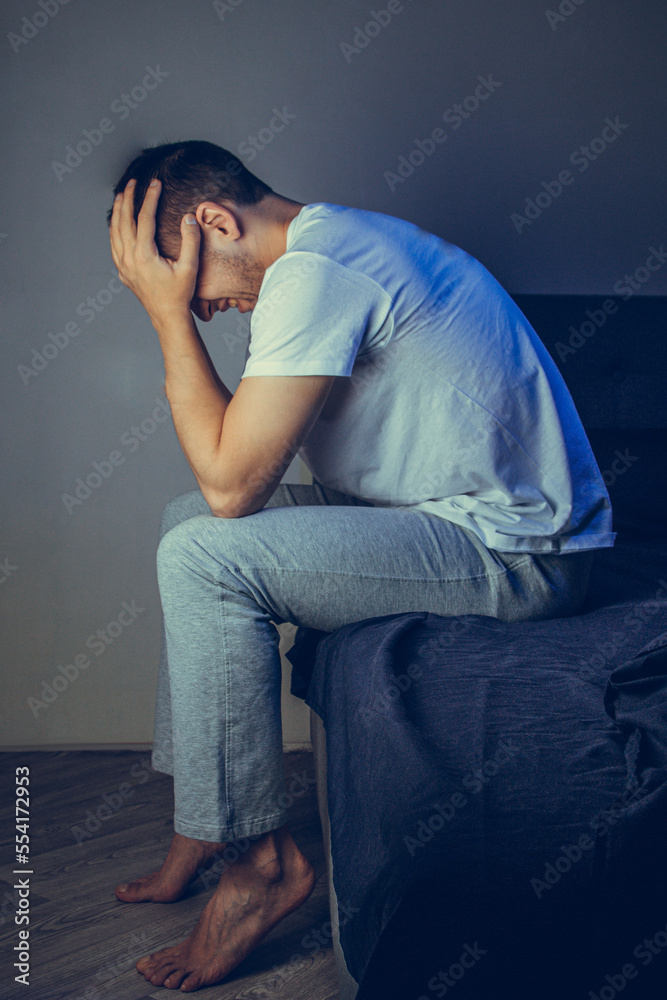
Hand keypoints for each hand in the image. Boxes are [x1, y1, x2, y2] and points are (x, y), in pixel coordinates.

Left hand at [109, 178, 200, 327]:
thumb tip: (188, 216)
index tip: (156, 183)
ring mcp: (123, 265)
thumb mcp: (190, 267)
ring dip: (118, 211)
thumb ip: (190, 240)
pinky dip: (115, 229)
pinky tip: (118, 222)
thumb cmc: (180, 293)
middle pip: (124, 220)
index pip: (145, 218)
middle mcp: (129, 258)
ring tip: (122, 195)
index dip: (150, 198)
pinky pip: (114, 244)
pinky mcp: (122, 271)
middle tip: (133, 182)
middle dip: (129, 198)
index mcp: (144, 255)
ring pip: (115, 231)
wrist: (167, 316)